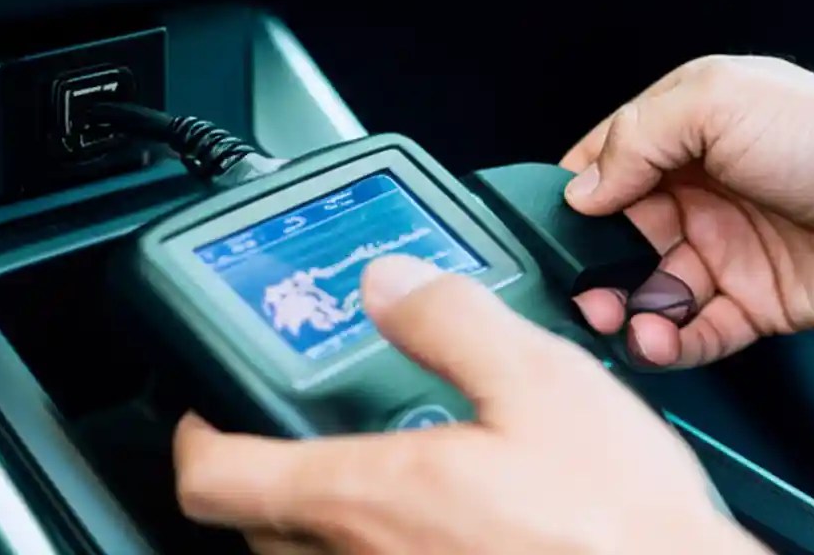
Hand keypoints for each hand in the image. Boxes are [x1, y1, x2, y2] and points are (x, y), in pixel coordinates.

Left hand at [173, 255, 763, 554]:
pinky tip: (443, 517)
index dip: (193, 434)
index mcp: (370, 497)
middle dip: (265, 467)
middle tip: (304, 426)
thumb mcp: (543, 383)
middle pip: (255, 523)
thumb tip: (391, 284)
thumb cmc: (619, 522)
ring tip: (380, 466)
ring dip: (320, 512)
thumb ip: (452, 321)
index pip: (214, 477)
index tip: (208, 406)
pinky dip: (375, 543)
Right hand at [564, 57, 813, 368]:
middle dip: (594, 267)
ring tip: (622, 319)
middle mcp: (702, 192)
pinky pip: (696, 331)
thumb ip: (637, 138)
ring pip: (652, 291)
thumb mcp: (716, 101)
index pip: (609, 165)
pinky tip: (659, 339)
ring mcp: (727, 249)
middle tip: (586, 290)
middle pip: (621, 238)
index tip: (557, 226)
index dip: (578, 196)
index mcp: (688, 133)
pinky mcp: (754, 302)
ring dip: (627, 311)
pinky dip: (670, 343)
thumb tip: (583, 187)